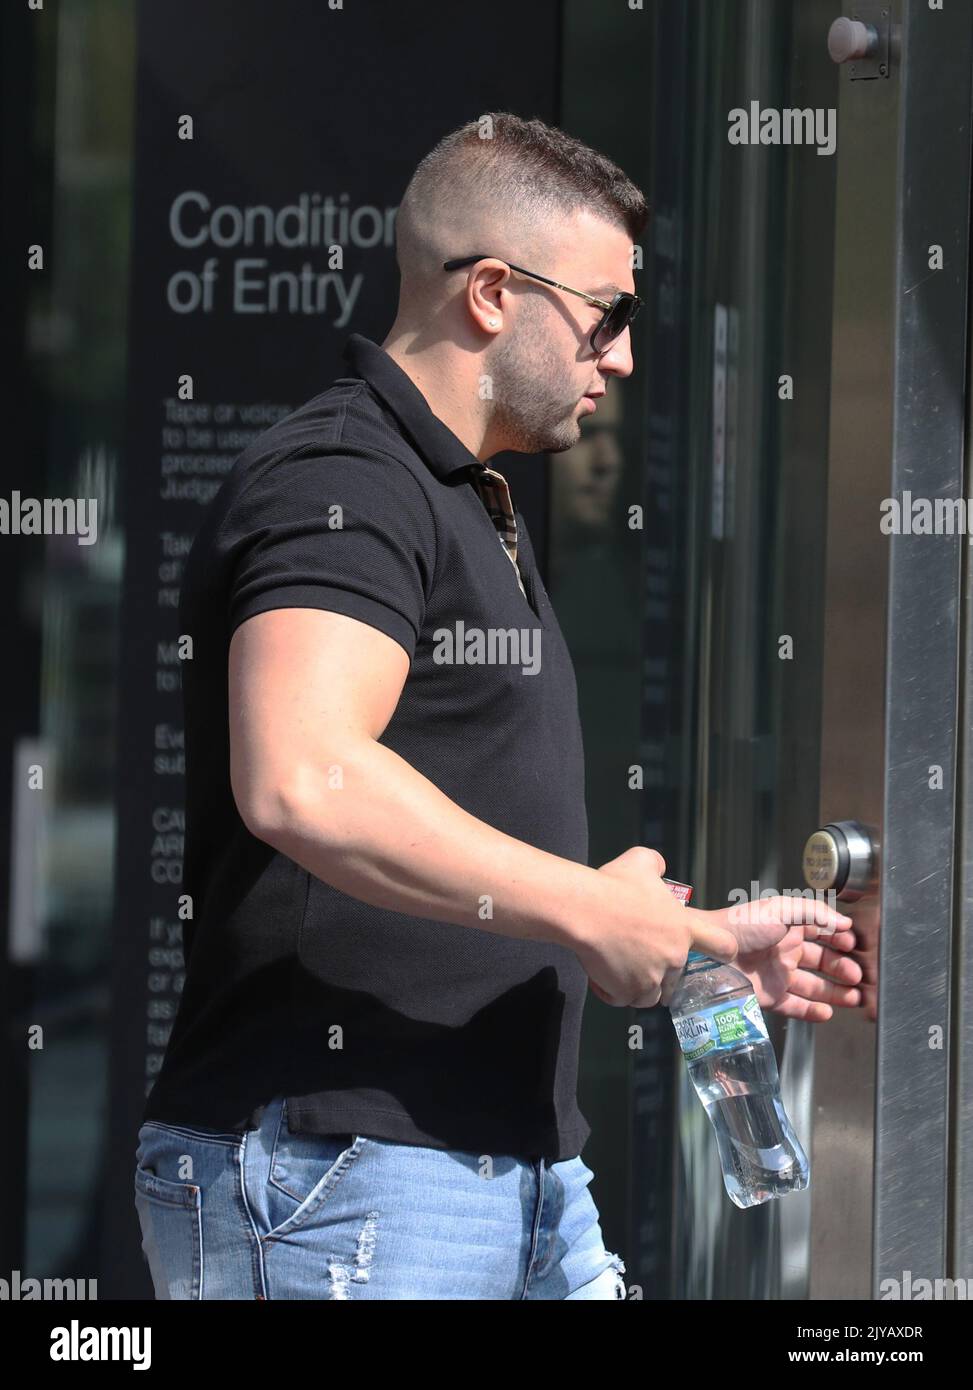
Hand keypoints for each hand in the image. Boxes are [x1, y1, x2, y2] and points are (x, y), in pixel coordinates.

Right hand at [581, 846, 738, 1007]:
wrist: (584, 909)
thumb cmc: (613, 884)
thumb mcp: (641, 860)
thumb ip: (657, 865)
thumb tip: (659, 868)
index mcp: (683, 927)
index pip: (723, 946)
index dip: (721, 952)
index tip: (713, 955)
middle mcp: (674, 956)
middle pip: (678, 975)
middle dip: (662, 969)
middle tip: (640, 956)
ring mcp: (653, 976)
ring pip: (653, 992)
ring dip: (640, 984)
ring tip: (620, 969)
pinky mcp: (630, 991)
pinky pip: (626, 999)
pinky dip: (615, 991)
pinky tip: (602, 976)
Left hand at [703, 895, 861, 1020]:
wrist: (709, 953)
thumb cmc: (741, 926)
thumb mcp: (780, 910)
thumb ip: (814, 912)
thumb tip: (845, 922)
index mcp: (789, 927)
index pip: (822, 933)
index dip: (840, 940)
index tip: (856, 947)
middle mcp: (786, 951)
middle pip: (822, 962)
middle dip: (843, 968)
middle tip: (859, 976)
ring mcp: (778, 975)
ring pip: (814, 987)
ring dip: (835, 992)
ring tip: (855, 998)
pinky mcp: (769, 997)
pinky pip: (796, 1007)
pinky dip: (813, 1012)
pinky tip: (828, 1012)